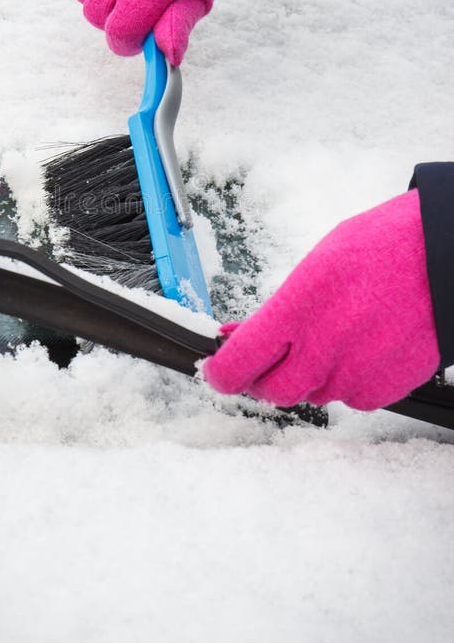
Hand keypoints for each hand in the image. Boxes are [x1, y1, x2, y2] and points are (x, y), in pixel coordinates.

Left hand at [203, 190, 439, 409]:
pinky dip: (346, 380)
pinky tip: (359, 347)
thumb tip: (240, 335)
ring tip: (332, 336)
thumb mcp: (315, 265)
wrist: (445, 256)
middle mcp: (325, 347)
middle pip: (273, 392)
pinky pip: (350, 399)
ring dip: (309, 376)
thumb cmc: (381, 248)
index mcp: (299, 308)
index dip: (221, 374)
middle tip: (268, 360)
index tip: (217, 372)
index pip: (240, 362)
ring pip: (313, 395)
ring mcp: (356, 372)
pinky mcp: (386, 388)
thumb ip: (276, 309)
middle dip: (262, 380)